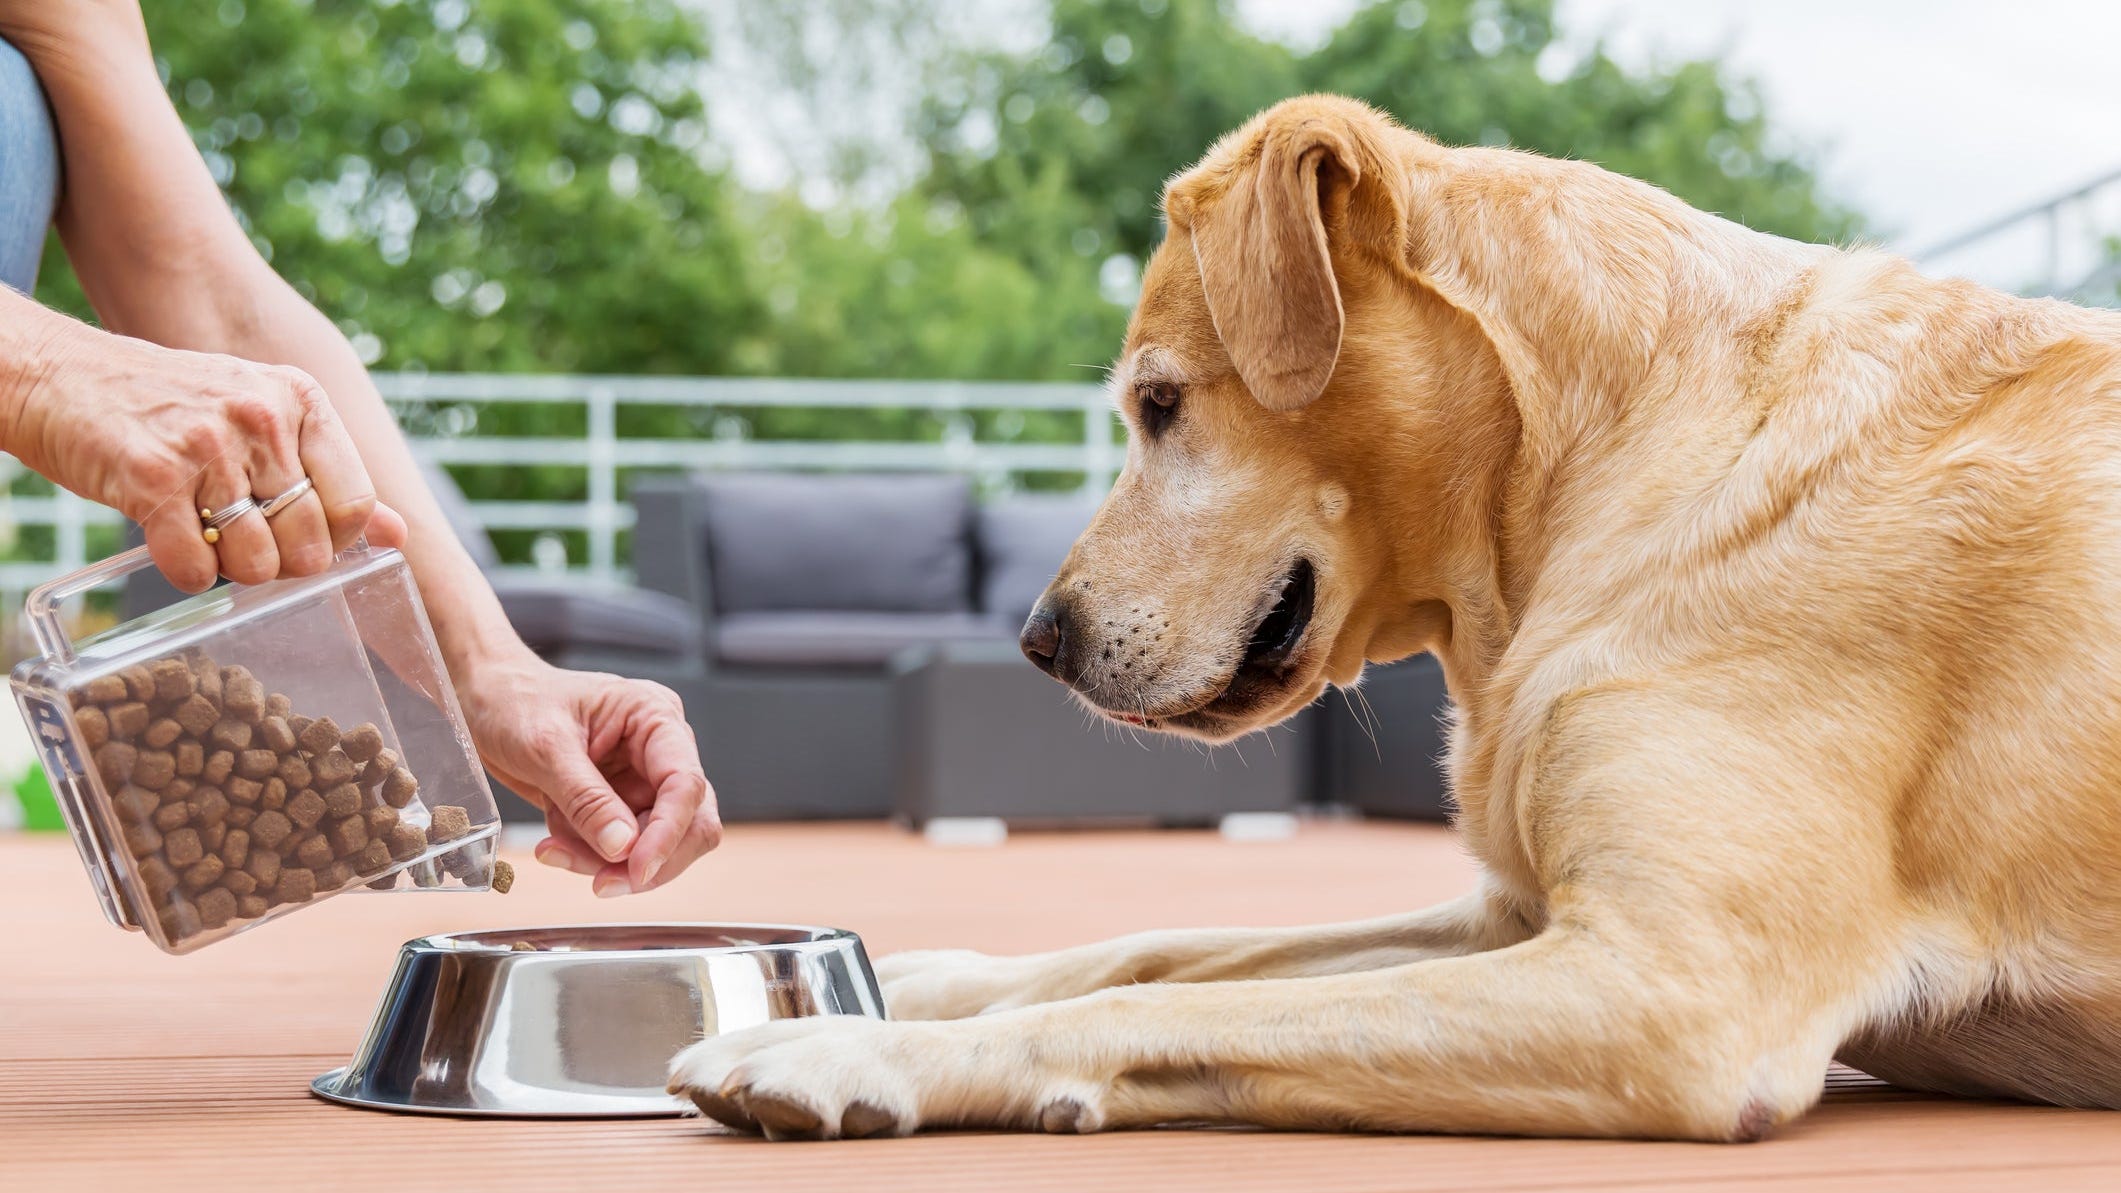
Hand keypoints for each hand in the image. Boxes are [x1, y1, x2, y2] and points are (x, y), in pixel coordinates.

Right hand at [5, 311, 403, 590]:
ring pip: (259, 562)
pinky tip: (171, 541)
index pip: (355, 501)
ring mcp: (208, 445)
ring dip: (232, 570)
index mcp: (300, 400)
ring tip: (205, 533)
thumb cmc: (170, 408)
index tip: (298, 533)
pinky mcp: (154, 478)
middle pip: (311, 541)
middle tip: (242, 539)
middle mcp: (261, 417)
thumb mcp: (261, 419)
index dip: (333, 538)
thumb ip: (329, 476)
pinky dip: (186, 574)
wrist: (62, 377)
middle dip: (282, 561)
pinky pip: (197, 569)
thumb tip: (398, 534)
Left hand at [457, 651, 719, 895]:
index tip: (638, 869)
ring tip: (555, 851)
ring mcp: (641, 781)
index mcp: (655, 718)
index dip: (668, 832)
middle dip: (647, 858)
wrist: (484, 701)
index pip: (685, 783)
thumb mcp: (546, 747)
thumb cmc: (514, 701)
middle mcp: (660, 751)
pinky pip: (619, 849)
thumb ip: (586, 798)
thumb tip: (622, 847)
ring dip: (607, 861)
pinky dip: (588, 857)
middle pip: (688, 821)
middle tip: (603, 884)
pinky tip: (553, 844)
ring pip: (654, 843)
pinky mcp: (618, 805)